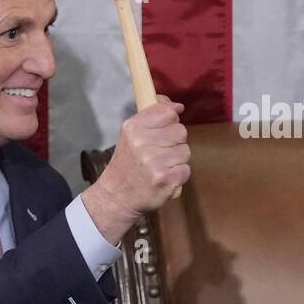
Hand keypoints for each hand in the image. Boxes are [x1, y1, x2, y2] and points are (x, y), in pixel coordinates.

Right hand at [81, 97, 189, 244]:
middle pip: (181, 131)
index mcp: (133, 127)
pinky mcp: (165, 179)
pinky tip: (164, 178)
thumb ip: (152, 117)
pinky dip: (178, 175)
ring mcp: (154, 161)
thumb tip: (177, 106)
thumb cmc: (127, 164)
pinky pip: (186, 169)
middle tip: (159, 153)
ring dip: (177, 160)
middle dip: (174, 142)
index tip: (165, 129)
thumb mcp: (131, 135)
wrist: (116, 197)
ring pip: (185, 151)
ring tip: (161, 166)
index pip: (168, 112)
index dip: (171, 120)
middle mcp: (142, 142)